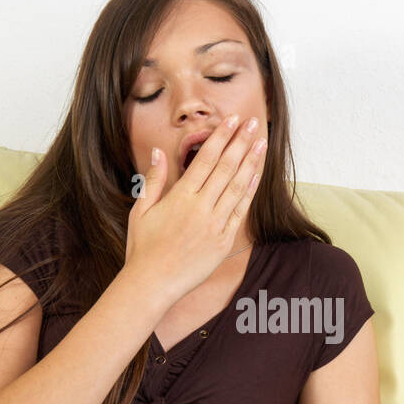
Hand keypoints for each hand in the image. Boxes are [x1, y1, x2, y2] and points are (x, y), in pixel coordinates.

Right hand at [124, 113, 265, 299]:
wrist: (152, 283)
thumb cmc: (142, 248)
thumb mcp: (141, 210)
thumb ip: (154, 180)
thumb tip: (160, 152)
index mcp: (180, 197)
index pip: (206, 159)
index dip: (222, 137)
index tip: (233, 120)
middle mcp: (201, 207)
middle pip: (227, 167)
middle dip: (241, 142)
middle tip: (254, 123)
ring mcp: (215, 225)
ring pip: (238, 186)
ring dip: (252, 162)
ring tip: (262, 143)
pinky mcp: (223, 242)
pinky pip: (240, 212)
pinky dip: (250, 192)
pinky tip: (257, 175)